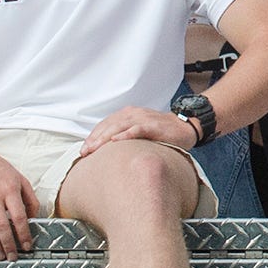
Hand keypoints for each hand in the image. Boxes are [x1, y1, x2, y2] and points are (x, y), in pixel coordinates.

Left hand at [80, 106, 197, 157]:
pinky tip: (115, 142)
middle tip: (84, 152)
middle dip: (94, 139)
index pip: (105, 125)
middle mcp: (132, 114)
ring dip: (104, 137)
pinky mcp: (153, 125)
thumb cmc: (160, 133)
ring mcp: (142, 118)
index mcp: (127, 115)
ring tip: (94, 149)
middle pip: (108, 125)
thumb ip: (125, 137)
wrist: (184, 127)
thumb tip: (107, 153)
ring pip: (118, 126)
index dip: (93, 136)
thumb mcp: (139, 132)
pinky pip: (136, 129)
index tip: (83, 150)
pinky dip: (125, 135)